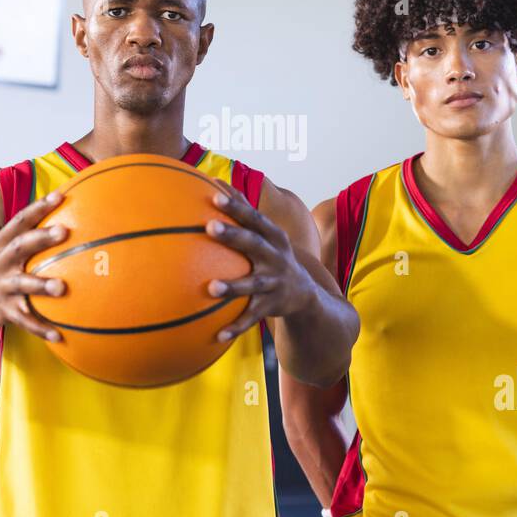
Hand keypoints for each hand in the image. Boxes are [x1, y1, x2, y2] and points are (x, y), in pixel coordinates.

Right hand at [0, 189, 68, 341]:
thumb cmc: (13, 264)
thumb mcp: (16, 245)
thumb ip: (38, 229)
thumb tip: (76, 202)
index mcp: (3, 242)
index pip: (20, 220)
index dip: (39, 207)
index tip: (60, 196)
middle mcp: (0, 262)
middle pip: (20, 246)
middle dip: (41, 238)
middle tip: (64, 231)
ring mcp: (3, 287)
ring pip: (23, 285)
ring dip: (41, 285)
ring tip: (62, 287)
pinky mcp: (7, 311)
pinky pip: (26, 320)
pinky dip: (42, 328)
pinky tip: (60, 335)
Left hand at [205, 182, 314, 341]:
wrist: (306, 294)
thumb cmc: (274, 255)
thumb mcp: (267, 233)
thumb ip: (242, 210)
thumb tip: (215, 181)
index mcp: (272, 237)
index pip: (254, 217)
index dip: (236, 206)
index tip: (215, 194)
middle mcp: (275, 257)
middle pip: (253, 244)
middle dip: (233, 236)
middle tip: (210, 227)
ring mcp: (274, 283)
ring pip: (252, 285)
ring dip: (233, 287)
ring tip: (211, 289)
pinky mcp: (271, 306)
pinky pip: (251, 318)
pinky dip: (236, 327)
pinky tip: (218, 336)